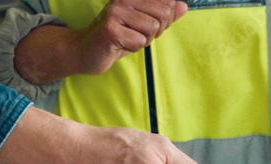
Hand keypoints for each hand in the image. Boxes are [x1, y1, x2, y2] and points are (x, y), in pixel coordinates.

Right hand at [14, 0, 186, 83]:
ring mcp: (116, 12)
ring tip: (127, 39)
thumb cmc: (118, 38)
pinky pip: (139, 42)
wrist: (86, 51)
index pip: (167, 3)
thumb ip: (164, 15)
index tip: (146, 25)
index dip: (165, 20)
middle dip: (156, 32)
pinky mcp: (110, 29)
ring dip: (143, 41)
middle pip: (163, 15)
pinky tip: (120, 45)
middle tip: (137, 35)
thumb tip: (183, 6)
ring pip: (152, 29)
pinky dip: (133, 48)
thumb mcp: (144, 25)